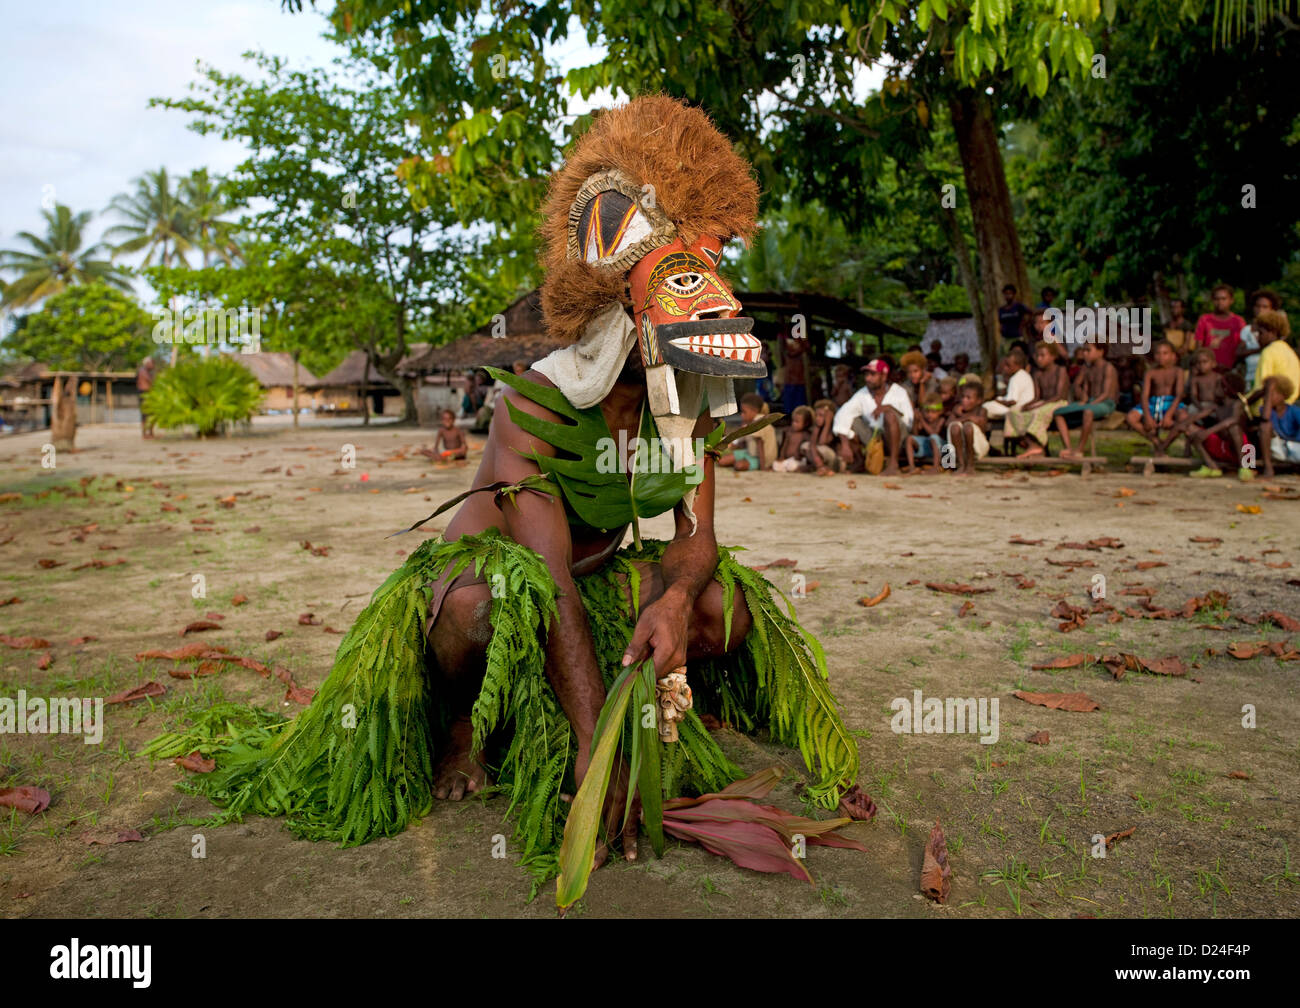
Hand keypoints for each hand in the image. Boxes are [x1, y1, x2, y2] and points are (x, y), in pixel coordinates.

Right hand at [574, 748, 639, 868]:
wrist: (599, 743)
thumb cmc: (612, 761)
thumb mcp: (628, 780)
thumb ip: (630, 798)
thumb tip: (638, 817)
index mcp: (634, 796)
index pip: (632, 825)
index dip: (630, 842)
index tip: (630, 857)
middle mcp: (624, 798)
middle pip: (616, 831)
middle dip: (607, 850)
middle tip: (600, 867)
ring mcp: (608, 797)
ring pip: (601, 828)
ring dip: (594, 846)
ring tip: (590, 862)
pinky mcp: (593, 794)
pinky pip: (587, 817)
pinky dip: (580, 827)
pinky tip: (574, 838)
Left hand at [622, 588, 690, 676]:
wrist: (678, 606)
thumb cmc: (660, 613)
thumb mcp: (643, 627)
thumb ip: (635, 647)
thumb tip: (625, 663)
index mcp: (667, 651)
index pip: (651, 674)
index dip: (638, 675)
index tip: (627, 673)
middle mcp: (677, 659)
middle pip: (656, 674)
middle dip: (643, 669)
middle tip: (634, 656)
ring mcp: (681, 659)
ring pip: (661, 672)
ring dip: (650, 665)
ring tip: (646, 648)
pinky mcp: (681, 658)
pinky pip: (666, 666)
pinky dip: (657, 662)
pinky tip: (652, 649)